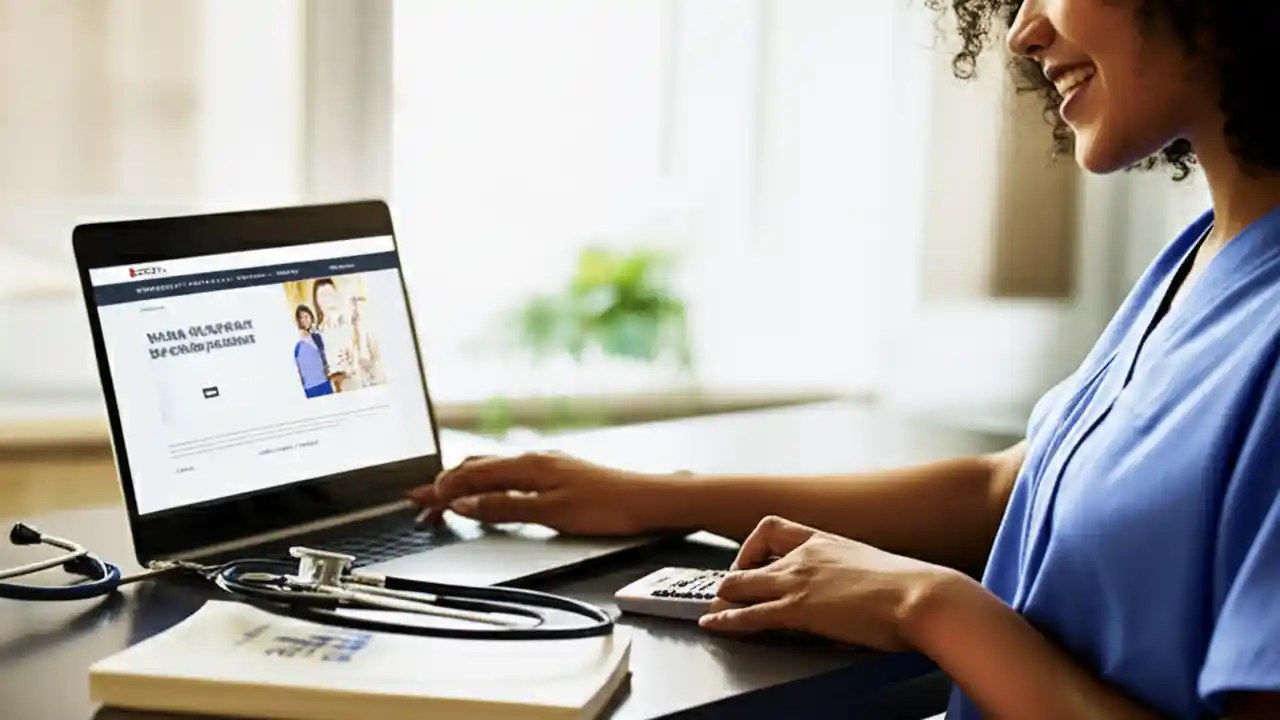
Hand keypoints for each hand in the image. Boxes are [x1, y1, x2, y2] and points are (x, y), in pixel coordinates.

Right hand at [407, 453, 673, 535]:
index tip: (417, 500)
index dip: (441, 489)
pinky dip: (486, 481)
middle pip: (477, 466)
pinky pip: (509, 472)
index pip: (471, 475)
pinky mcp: (557, 473)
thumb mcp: (552, 513)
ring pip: (492, 467)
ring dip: (465, 481)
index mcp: (528, 466)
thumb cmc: (607, 507)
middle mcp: (533, 458)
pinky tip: (488, 491)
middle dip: (445, 483)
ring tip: (445, 497)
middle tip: (422, 502)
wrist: (649, 499)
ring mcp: (545, 464)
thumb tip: (466, 503)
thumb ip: (506, 507)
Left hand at [699, 516, 954, 651]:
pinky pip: (748, 614)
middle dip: (735, 576)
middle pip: (751, 558)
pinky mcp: (797, 610)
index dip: (754, 545)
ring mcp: (799, 581)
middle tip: (728, 592)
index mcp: (828, 540)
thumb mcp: (878, 570)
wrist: (924, 597)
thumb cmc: (914, 590)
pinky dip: (726, 620)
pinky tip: (714, 625)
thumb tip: (859, 597)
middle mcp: (807, 555)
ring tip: (711, 609)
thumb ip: (859, 577)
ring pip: (741, 584)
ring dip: (723, 597)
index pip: (775, 528)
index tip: (751, 560)